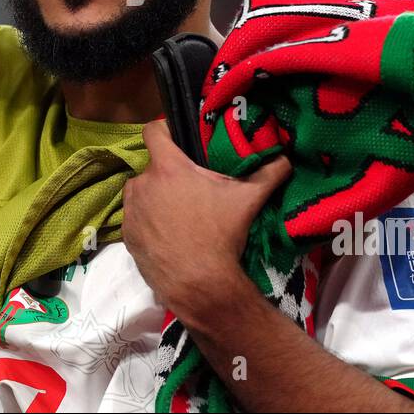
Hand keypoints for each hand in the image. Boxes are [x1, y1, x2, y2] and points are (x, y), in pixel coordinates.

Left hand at [122, 119, 291, 320]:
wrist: (199, 284)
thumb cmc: (222, 236)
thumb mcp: (249, 200)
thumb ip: (269, 172)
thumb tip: (286, 157)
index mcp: (168, 168)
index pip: (153, 130)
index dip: (164, 128)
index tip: (176, 137)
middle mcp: (143, 184)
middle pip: (153, 165)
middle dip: (168, 172)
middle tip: (190, 186)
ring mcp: (131, 211)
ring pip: (141, 191)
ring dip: (155, 195)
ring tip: (178, 211)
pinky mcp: (127, 236)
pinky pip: (135, 217)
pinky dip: (147, 220)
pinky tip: (167, 233)